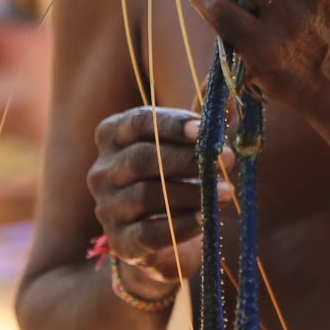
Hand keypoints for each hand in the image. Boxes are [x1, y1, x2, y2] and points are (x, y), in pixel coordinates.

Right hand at [87, 106, 233, 295]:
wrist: (168, 237)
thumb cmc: (179, 177)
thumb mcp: (191, 145)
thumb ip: (204, 119)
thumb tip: (222, 87)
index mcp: (114, 136)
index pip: (138, 122)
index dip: (172, 124)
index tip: (203, 129)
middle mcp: (102, 170)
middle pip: (142, 159)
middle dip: (188, 159)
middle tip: (227, 161)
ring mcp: (107, 208)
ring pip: (146, 196)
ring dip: (192, 193)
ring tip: (227, 192)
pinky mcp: (121, 242)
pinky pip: (149, 232)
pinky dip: (182, 225)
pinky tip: (207, 219)